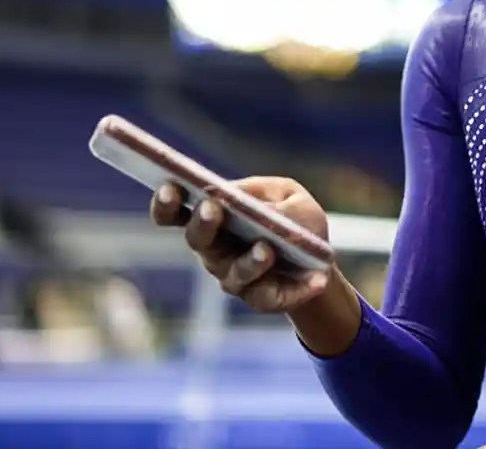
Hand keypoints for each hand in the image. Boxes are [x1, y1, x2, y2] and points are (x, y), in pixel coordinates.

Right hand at [149, 176, 331, 312]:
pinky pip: (273, 297)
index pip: (176, 212)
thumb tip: (246, 201)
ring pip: (235, 273)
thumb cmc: (294, 217)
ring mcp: (235, 277)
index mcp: (214, 218)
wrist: (319, 256)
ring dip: (251, 261)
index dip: (167, 202)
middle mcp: (215, 250)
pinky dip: (297, 289)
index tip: (169, 186)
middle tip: (212, 209)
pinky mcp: (262, 299)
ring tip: (267, 249)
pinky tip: (317, 279)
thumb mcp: (288, 194)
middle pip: (198, 240)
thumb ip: (266, 194)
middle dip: (203, 224)